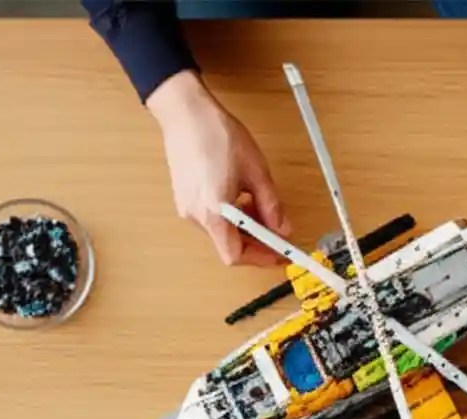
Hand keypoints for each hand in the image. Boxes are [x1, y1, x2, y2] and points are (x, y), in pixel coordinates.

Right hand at [146, 70, 289, 265]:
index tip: (279, 254)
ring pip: (220, 231)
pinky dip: (229, 216)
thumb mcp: (256, 171)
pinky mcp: (183, 198)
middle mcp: (196, 216)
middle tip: (277, 230)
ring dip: (243, 226)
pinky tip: (240, 195)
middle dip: (255, 240)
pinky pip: (210, 218)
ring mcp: (186, 207)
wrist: (185, 112)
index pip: (235, 255)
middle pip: (228, 245)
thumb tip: (282, 228)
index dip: (260, 258)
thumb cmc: (218, 135)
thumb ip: (271, 205)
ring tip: (260, 205)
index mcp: (214, 212)